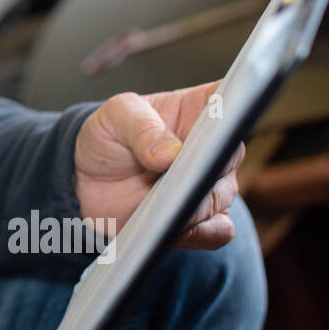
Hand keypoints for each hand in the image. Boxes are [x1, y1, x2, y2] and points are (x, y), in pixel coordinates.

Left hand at [73, 81, 243, 249]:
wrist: (89, 181)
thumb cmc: (109, 138)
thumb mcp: (115, 118)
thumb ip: (141, 128)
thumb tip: (170, 154)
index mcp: (200, 109)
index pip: (233, 97)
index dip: (239, 101)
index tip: (230, 110)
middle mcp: (215, 147)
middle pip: (229, 154)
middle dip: (205, 163)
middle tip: (178, 168)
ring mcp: (211, 185)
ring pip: (220, 196)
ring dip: (192, 201)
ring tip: (163, 201)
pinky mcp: (202, 219)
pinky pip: (217, 231)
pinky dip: (198, 231)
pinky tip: (172, 225)